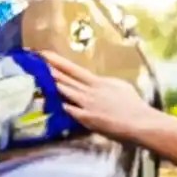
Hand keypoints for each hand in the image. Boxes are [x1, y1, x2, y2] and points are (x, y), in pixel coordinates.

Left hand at [39, 50, 160, 142]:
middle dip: (49, 70)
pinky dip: (61, 105)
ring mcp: (87, 104)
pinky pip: (70, 110)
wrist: (142, 122)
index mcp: (98, 82)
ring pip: (65, 91)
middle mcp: (90, 91)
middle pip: (65, 79)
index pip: (74, 69)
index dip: (58, 62)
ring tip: (38, 77)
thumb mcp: (120, 87)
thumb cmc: (134, 105)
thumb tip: (95, 81)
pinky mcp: (87, 118)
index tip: (44, 54)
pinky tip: (50, 102)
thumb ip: (104, 84)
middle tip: (35, 61)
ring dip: (52, 84)